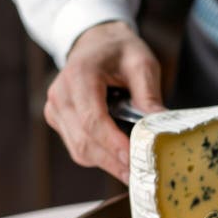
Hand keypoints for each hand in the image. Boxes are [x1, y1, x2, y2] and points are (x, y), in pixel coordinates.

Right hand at [44, 21, 164, 183]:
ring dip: (109, 164)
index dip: (113, 143)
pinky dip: (102, 158)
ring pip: (81, 150)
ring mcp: (56, 111)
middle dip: (115, 161)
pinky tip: (123, 160)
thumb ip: (149, 94)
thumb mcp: (142, 63)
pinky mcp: (59, 121)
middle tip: (143, 175)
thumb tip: (161, 126)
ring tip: (137, 171)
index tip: (134, 160)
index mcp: (79, 76)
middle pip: (85, 141)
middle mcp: (60, 96)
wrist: (96, 42)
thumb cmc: (119, 51)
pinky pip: (79, 148)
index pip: (92, 119)